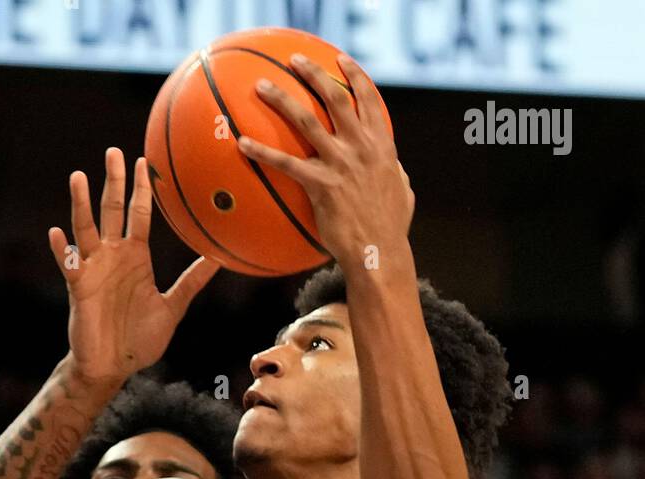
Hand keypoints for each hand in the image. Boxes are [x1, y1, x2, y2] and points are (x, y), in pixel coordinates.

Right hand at [49, 148, 219, 385]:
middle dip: (113, 182)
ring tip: (78, 177)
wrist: (114, 366)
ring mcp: (94, 270)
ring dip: (81, 204)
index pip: (139, 214)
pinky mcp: (79, 289)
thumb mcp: (173, 307)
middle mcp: (113, 257)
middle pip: (111, 210)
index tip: (143, 162)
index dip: (141, 189)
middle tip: (114, 152)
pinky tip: (56, 235)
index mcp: (136, 257)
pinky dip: (63, 250)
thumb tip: (218, 260)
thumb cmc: (139, 339)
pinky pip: (69, 265)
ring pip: (86, 229)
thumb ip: (191, 282)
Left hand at [235, 52, 412, 268]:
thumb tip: (394, 166)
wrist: (380, 252)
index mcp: (381, 144)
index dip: (354, 75)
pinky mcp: (320, 185)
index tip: (340, 60)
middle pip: (334, 97)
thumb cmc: (391, 227)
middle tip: (294, 61)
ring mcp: (340, 163)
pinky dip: (262, 152)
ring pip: (306, 119)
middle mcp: (360, 146)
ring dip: (281, 98)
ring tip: (262, 85)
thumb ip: (394, 171)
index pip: (368, 98)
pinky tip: (242, 144)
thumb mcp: (402, 191)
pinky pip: (285, 163)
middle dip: (313, 73)